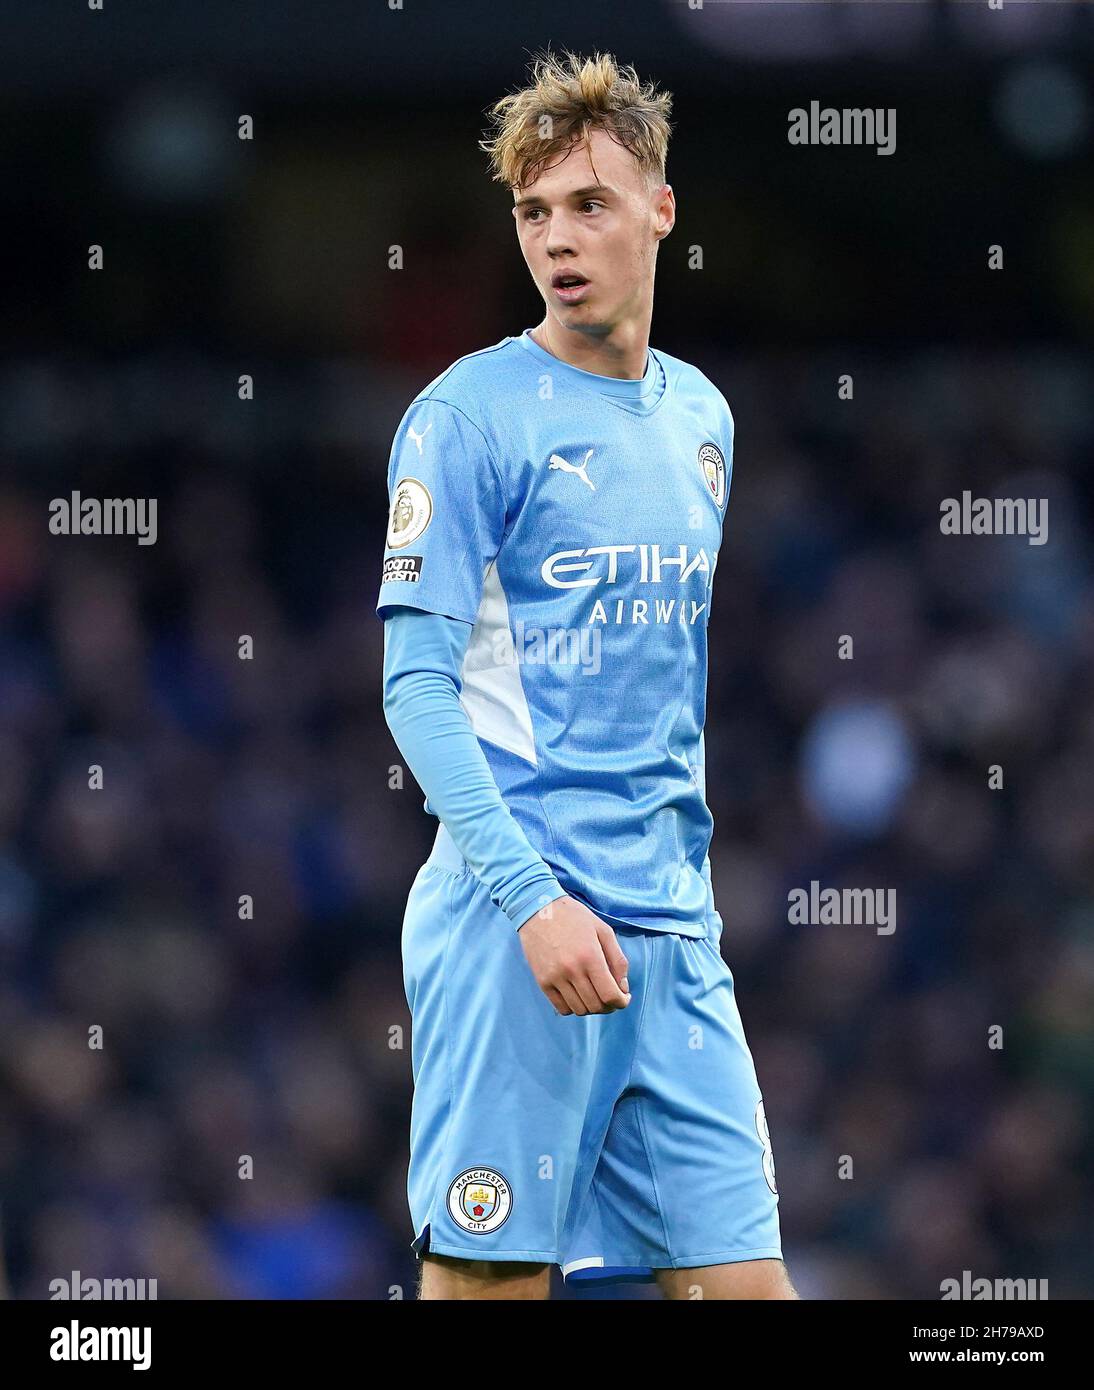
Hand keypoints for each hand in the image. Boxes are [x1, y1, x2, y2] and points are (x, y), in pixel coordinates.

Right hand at [518, 896, 629, 1015]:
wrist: (539, 909)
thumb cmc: (574, 917)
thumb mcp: (603, 930)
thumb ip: (618, 959)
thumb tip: (623, 987)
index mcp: (590, 956)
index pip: (610, 995)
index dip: (621, 1002)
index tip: (624, 998)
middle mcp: (572, 970)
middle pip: (596, 1006)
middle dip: (609, 1006)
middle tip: (611, 996)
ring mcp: (555, 977)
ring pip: (580, 1010)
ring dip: (592, 1008)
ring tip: (594, 994)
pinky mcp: (542, 981)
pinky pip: (562, 1008)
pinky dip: (574, 1007)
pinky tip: (578, 995)